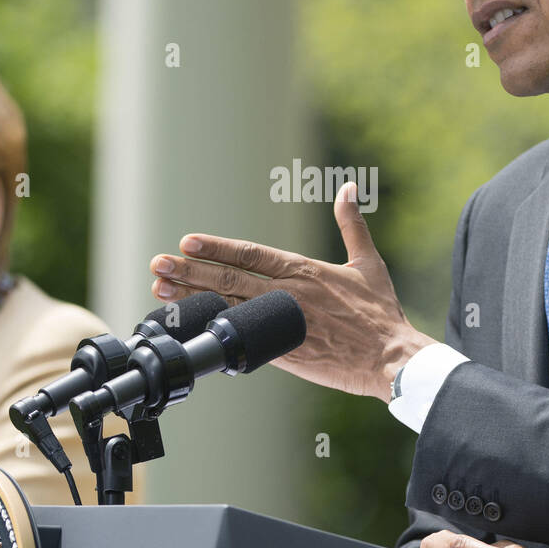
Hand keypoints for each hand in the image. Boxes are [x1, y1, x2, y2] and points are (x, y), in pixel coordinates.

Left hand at [150, 182, 436, 399]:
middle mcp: (287, 294)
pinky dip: (213, 332)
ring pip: (227, 308)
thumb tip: (349, 188)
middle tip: (158, 263)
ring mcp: (281, 324)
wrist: (390, 359)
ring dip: (192, 299)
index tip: (188, 241)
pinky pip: (240, 340)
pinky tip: (189, 329)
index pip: (251, 254)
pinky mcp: (282, 354)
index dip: (217, 247)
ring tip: (161, 290)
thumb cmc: (381, 313)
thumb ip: (353, 224)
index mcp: (304, 270)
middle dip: (190, 270)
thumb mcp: (368, 262)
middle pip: (228, 279)